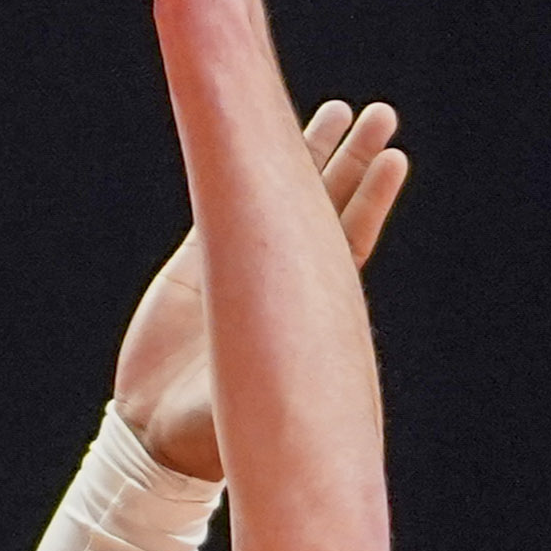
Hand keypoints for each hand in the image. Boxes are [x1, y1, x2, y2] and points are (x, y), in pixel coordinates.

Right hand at [115, 101, 407, 477]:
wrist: (156, 436)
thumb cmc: (211, 439)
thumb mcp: (256, 414)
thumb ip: (280, 389)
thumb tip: (321, 376)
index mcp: (307, 315)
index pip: (348, 245)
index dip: (370, 200)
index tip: (395, 160)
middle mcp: (280, 285)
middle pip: (325, 208)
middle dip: (353, 160)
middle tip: (383, 115)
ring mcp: (238, 268)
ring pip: (281, 196)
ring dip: (309, 154)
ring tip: (342, 111)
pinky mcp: (195, 264)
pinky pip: (223, 202)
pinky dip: (240, 168)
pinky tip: (256, 133)